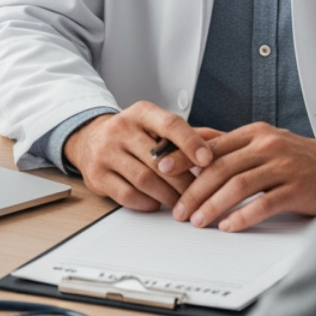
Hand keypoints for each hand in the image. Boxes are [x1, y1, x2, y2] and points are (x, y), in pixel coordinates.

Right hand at [61, 101, 214, 210]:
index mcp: (140, 113)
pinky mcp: (97, 176)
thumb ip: (189, 134)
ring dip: (168, 195)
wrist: (90, 139)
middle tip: (201, 194)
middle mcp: (120, 129)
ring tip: (182, 202)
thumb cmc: (133, 135)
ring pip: (145, 180)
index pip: (170, 125)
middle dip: (184, 181)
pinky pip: (128, 195)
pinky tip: (157, 203)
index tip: (209, 160)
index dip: (191, 143)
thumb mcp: (156, 125)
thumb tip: (225, 141)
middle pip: (159, 160)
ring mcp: (106, 153)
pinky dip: (148, 202)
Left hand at [171, 122, 315, 231]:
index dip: (183, 158)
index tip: (161, 170)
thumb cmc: (297, 157)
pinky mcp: (298, 188)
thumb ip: (229, 143)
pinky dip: (243, 216)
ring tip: (198, 221)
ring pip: (238, 185)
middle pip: (220, 168)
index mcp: (253, 134)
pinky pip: (265, 203)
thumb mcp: (262, 141)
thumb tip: (190, 143)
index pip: (209, 145)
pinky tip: (229, 226)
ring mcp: (284, 167)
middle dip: (194, 191)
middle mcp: (267, 146)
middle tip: (179, 209)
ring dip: (213, 205)